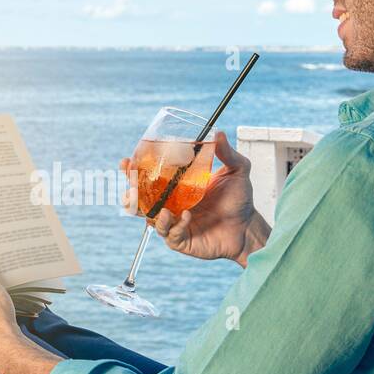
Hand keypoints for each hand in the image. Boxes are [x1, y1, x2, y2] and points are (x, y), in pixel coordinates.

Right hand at [122, 131, 266, 265]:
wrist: (247, 227)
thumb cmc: (239, 199)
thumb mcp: (236, 171)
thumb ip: (226, 153)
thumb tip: (218, 132)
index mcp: (176, 187)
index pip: (149, 178)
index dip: (134, 171)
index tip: (127, 162)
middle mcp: (170, 205)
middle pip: (140, 200)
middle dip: (131, 192)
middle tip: (134, 184)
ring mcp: (174, 224)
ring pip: (149, 219)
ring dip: (149, 212)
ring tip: (163, 207)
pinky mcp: (180, 241)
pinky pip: (169, 234)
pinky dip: (175, 225)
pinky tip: (187, 216)